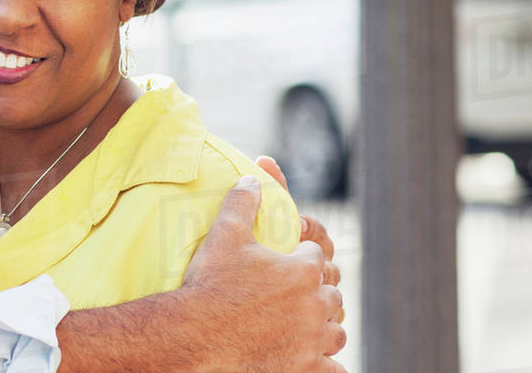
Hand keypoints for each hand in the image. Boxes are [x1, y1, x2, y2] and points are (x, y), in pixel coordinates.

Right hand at [181, 176, 345, 371]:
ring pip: (336, 331)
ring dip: (324, 326)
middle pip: (331, 293)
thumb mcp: (224, 234)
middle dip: (315, 292)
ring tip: (303, 327)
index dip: (299, 256)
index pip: (316, 255)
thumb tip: (253, 177)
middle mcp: (316, 304)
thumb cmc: (210, 283)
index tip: (283, 262)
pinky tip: (312, 359)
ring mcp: (314, 339)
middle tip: (289, 296)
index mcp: (304, 269)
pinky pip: (335, 369)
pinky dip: (327, 364)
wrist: (196, 333)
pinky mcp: (307, 368)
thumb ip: (242, 202)